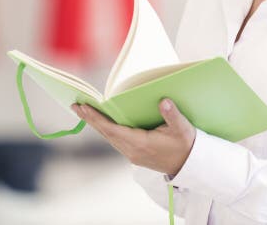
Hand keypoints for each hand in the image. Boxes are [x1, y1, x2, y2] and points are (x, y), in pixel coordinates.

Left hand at [71, 98, 196, 176]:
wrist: (191, 165)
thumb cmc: (187, 145)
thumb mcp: (183, 128)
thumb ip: (172, 115)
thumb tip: (163, 101)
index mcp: (141, 144)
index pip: (113, 130)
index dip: (97, 118)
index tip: (84, 108)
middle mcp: (133, 151)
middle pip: (106, 133)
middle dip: (90, 119)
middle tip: (75, 105)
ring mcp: (133, 154)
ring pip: (110, 137)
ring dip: (96, 124)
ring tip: (83, 111)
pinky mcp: (136, 153)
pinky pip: (116, 139)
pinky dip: (106, 129)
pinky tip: (102, 121)